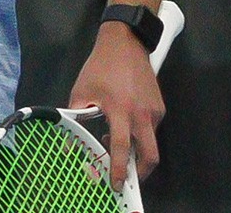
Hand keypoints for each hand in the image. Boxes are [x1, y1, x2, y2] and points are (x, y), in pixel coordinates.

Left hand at [68, 21, 164, 189]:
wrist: (125, 44)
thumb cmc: (100, 68)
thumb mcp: (81, 92)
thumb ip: (75, 116)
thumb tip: (70, 140)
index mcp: (120, 110)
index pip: (122, 148)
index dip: (119, 169)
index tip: (116, 185)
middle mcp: (142, 114)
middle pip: (150, 156)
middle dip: (141, 172)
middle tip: (126, 177)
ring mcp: (155, 111)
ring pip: (150, 142)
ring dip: (135, 151)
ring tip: (113, 142)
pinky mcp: (160, 107)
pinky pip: (151, 129)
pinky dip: (139, 135)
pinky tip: (123, 126)